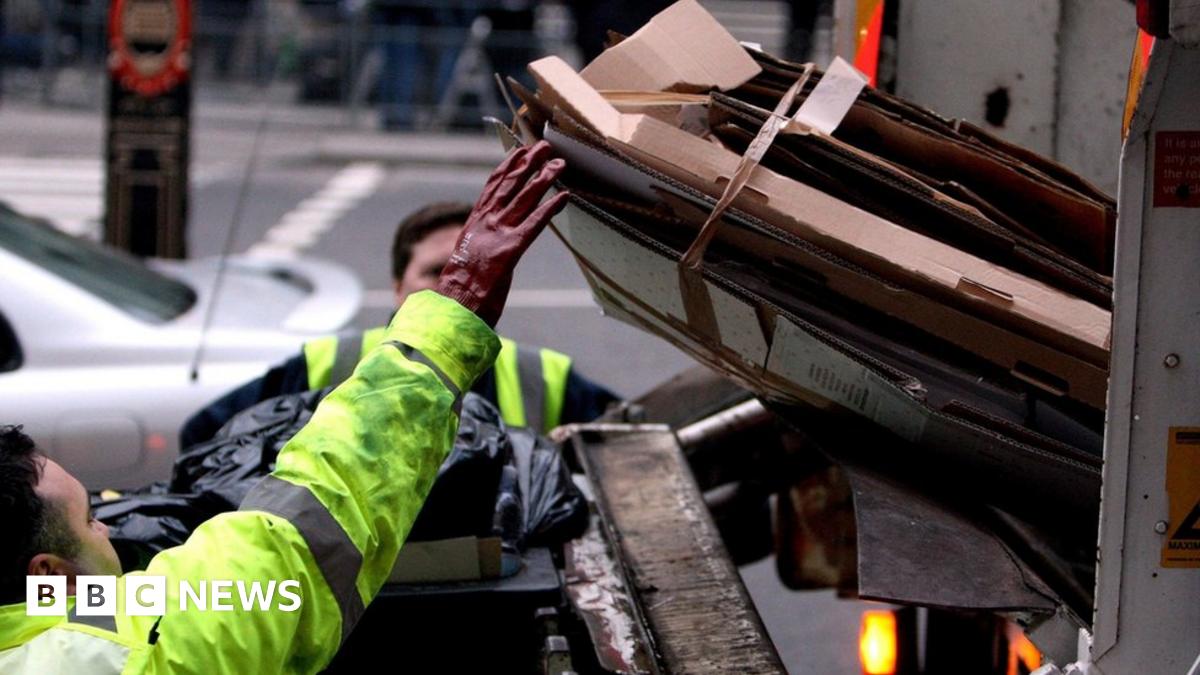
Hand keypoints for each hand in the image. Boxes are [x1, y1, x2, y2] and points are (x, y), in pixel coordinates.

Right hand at [436, 140, 568, 326]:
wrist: (452, 307)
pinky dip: (551, 208)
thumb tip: (484, 248)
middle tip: (544, 147)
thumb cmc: (460, 291)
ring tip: (559, 164)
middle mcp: (485, 223)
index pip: (492, 188)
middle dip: (529, 164)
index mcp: (474, 224)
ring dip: (543, 179)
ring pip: (524, 199)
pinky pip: (535, 224)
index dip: (507, 167)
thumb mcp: (469, 262)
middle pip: (510, 186)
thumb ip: (480, 248)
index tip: (518, 152)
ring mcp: (497, 234)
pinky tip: (565, 196)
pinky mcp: (510, 249)